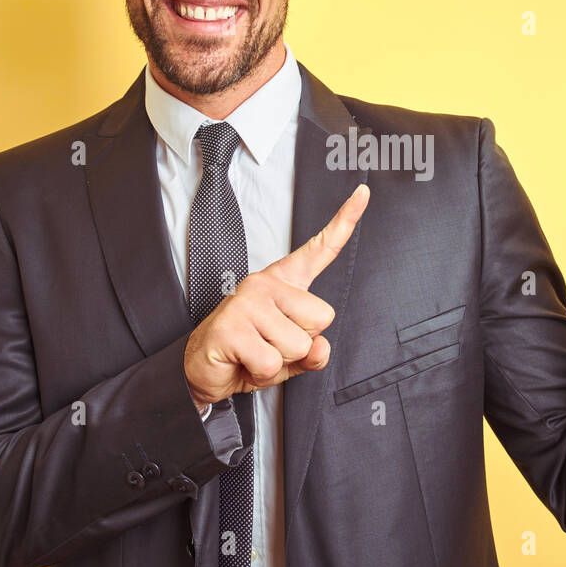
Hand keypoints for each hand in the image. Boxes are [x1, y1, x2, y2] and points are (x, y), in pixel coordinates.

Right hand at [183, 183, 369, 408]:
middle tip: (271, 344)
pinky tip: (244, 360)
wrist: (202, 371)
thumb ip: (313, 352)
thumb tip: (321, 348)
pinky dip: (261, 373)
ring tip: (256, 352)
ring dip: (280, 361)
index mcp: (284, 284)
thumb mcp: (290, 356)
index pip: (320, 249)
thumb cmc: (246, 355)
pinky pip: (272, 361)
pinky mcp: (232, 325)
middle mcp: (267, 284)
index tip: (363, 193)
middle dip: (301, 344)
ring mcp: (248, 301)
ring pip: (298, 344)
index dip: (344, 221)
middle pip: (321, 317)